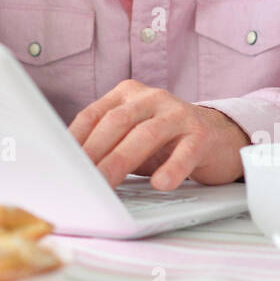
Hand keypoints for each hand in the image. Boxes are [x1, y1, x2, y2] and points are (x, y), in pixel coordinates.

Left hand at [67, 80, 250, 189]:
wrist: (220, 137)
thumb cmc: (166, 142)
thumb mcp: (133, 137)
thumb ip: (107, 146)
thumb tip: (71, 172)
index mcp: (128, 94)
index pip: (94, 114)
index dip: (75, 139)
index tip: (60, 163)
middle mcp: (152, 97)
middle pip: (116, 123)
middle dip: (95, 152)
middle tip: (78, 179)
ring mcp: (179, 113)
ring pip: (146, 134)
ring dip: (122, 161)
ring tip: (106, 185)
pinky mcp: (203, 133)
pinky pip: (185, 151)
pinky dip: (171, 168)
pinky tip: (160, 184)